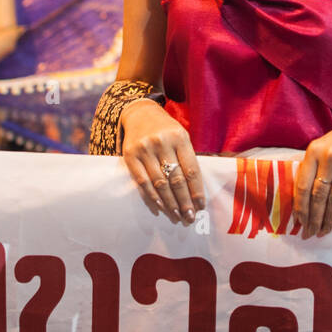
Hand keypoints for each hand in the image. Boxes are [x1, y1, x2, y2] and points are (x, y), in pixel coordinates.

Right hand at [120, 99, 203, 225]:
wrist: (139, 113)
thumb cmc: (165, 129)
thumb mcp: (181, 136)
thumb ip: (187, 159)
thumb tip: (196, 191)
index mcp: (179, 137)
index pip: (191, 170)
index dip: (197, 191)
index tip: (201, 207)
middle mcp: (162, 142)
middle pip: (176, 179)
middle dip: (184, 202)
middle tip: (189, 218)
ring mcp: (144, 149)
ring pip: (160, 184)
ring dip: (169, 204)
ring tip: (176, 217)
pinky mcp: (130, 155)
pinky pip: (142, 182)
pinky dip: (152, 198)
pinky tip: (159, 208)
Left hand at [294, 107, 331, 237]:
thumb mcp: (322, 147)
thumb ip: (310, 168)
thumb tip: (300, 202)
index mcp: (314, 151)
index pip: (302, 185)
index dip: (300, 206)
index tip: (298, 222)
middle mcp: (330, 157)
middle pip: (318, 196)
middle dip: (312, 218)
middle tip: (309, 233)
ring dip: (327, 219)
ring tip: (323, 231)